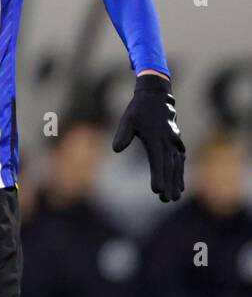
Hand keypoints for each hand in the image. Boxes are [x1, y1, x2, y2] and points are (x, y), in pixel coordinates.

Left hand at [112, 73, 184, 201]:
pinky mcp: (175, 141)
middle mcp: (168, 141)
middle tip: (167, 200)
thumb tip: (116, 149)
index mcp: (155, 138)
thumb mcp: (127, 120)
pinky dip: (180, 172)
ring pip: (177, 165)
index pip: (157, 161)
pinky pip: (180, 159)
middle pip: (170, 166)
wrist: (156, 96)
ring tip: (175, 197)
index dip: (158, 176)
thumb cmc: (138, 109)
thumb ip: (123, 135)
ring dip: (177, 181)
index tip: (157, 190)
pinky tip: (180, 183)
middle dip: (169, 184)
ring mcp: (174, 141)